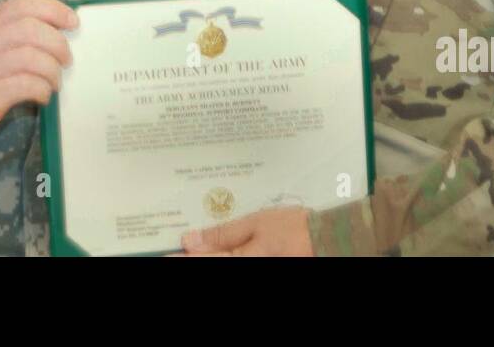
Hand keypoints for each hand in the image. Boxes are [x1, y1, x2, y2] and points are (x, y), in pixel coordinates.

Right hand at [0, 0, 77, 143]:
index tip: (73, 22)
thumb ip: (18, 29)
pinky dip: (43, 90)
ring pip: (33, 59)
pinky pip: (28, 86)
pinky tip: (43, 95)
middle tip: (66, 59)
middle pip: (32, 30)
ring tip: (54, 81)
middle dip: (59, 44)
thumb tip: (62, 24)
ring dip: (53, 71)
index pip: (25, 3)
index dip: (54, 9)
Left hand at [175, 207, 314, 256]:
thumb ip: (223, 234)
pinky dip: (225, 256)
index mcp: (242, 260)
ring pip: (224, 264)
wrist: (328, 240)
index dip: (182, 258)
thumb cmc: (294, 228)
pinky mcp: (260, 266)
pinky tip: (217, 250)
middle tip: (176, 252)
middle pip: (213, 264)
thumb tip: (190, 239)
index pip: (204, 260)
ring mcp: (255, 269)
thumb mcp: (256, 224)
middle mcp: (246, 268)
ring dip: (210, 256)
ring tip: (198, 248)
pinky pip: (236, 262)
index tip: (166, 254)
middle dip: (195, 257)